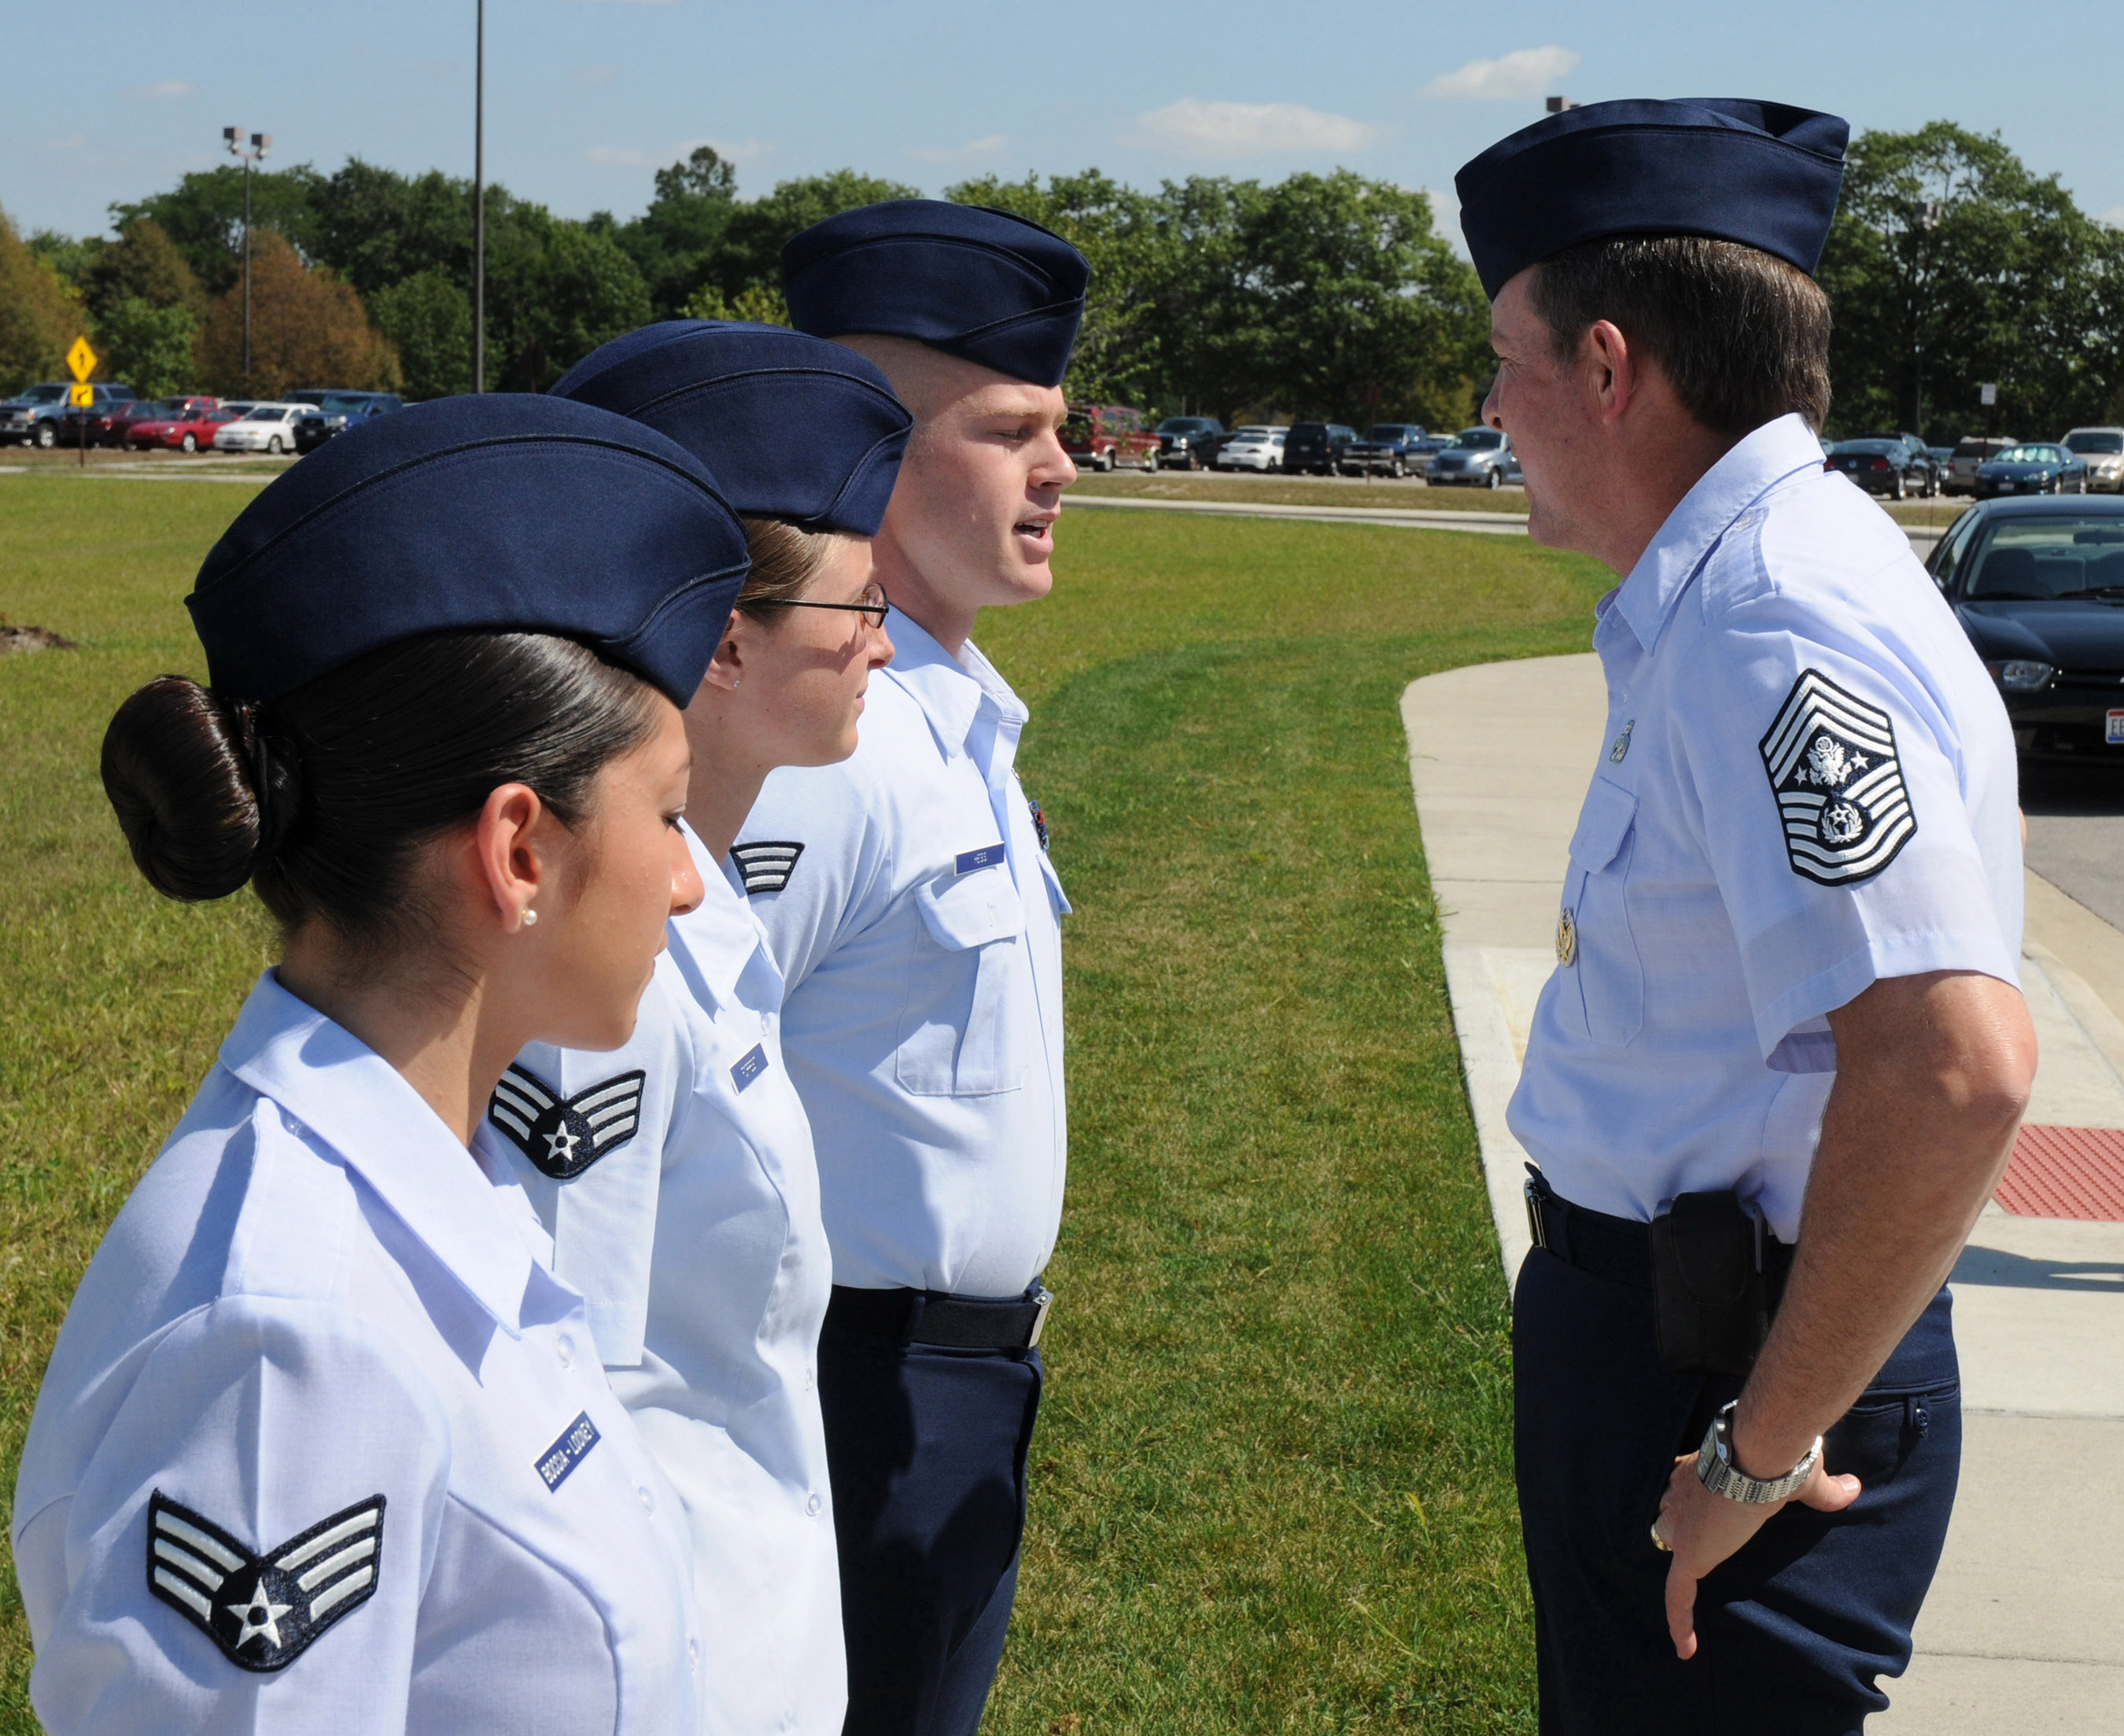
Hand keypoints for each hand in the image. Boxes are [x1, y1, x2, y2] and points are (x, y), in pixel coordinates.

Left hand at [1652, 1448, 1859, 1658]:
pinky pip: (1677, 1594)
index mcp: (1702, 1471)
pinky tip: (1685, 1650)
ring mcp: (1682, 1526)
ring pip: (1672, 1549)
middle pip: (1671, 1517)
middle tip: (1702, 1544)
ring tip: (1689, 1600)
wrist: (1763, 1456)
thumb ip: (1825, 1488)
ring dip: (1682, 1568)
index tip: (1704, 1514)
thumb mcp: (1804, 1476)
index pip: (1687, 1490)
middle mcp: (1682, 1495)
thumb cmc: (1781, 1458)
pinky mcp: (1689, 1554)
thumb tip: (1853, 1487)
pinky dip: (1679, 1620)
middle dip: (1682, 1528)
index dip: (1692, 1502)